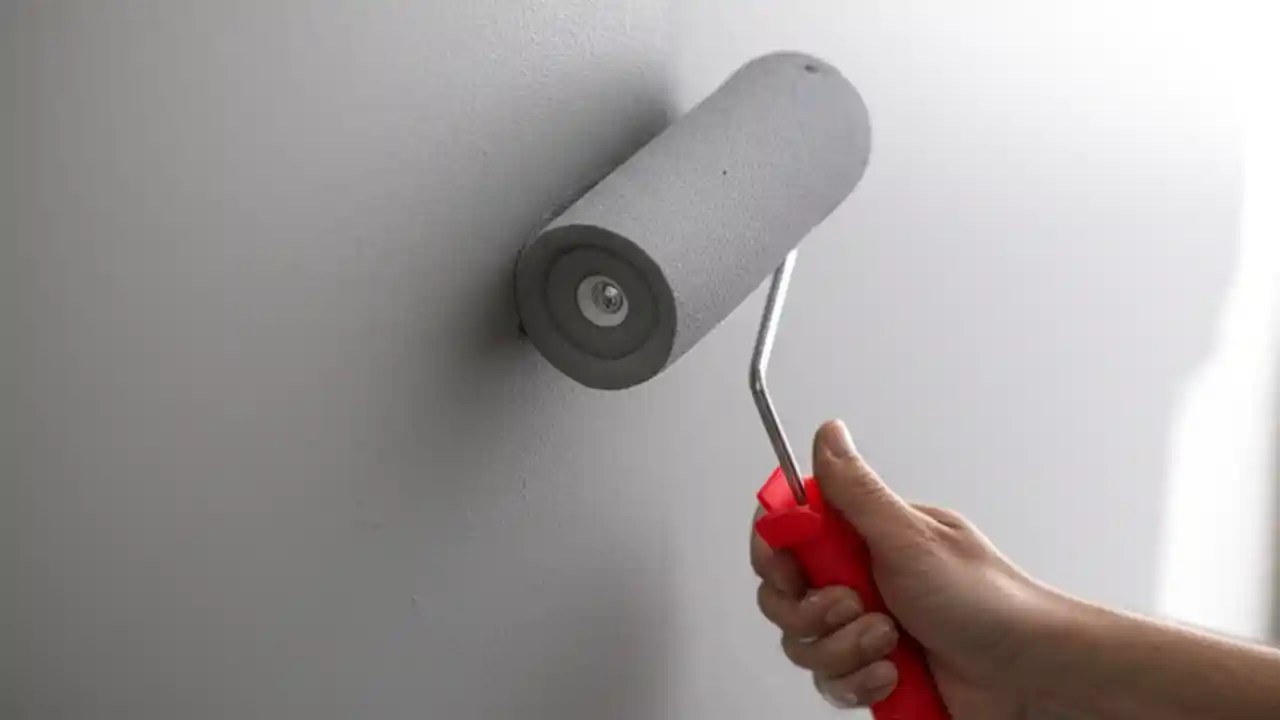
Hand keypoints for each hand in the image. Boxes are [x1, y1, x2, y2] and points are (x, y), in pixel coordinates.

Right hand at [751, 420, 1056, 716]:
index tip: (792, 568)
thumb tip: (829, 434)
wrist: (1029, 675)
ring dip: (844, 649)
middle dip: (812, 611)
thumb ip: (856, 491)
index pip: (790, 533)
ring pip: (804, 644)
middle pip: (784, 595)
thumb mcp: (910, 538)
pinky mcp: (871, 671)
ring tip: (890, 641)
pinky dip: (859, 682)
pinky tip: (894, 673)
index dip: (777, 552)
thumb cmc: (989, 601)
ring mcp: (864, 629)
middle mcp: (860, 580)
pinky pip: (831, 683)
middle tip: (855, 604)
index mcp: (865, 537)